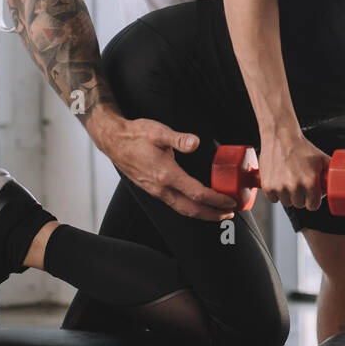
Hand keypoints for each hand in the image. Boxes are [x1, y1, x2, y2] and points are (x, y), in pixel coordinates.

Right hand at [87, 109, 236, 221]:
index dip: (216, 199)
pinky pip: (174, 204)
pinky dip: (190, 208)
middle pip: (191, 209)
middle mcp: (161, 187)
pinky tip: (197, 204)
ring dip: (202, 213)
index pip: (196, 193)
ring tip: (218, 212)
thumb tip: (195, 143)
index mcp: (165, 174)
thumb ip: (179, 139)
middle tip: (230, 213)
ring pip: (182, 209)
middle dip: (212, 214)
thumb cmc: (136, 135)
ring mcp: (156, 191)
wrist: (114, 142)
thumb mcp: (158, 132)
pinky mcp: (153, 190)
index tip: (230, 200)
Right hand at [256, 133, 331, 210]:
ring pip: (286, 202)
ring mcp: (280, 187)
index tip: (311, 195)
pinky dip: (275, 192)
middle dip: (301, 197)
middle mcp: (295, 186)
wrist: (281, 136)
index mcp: (310, 182)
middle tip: (299, 183)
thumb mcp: (321, 158)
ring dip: (288, 195)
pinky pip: (273, 198)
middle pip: (299, 205)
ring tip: (289, 180)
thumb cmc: (301, 147)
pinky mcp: (267, 186)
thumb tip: (343, 181)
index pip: (313, 206)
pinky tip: (279, 180)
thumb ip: (332, 172)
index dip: (313, 201)